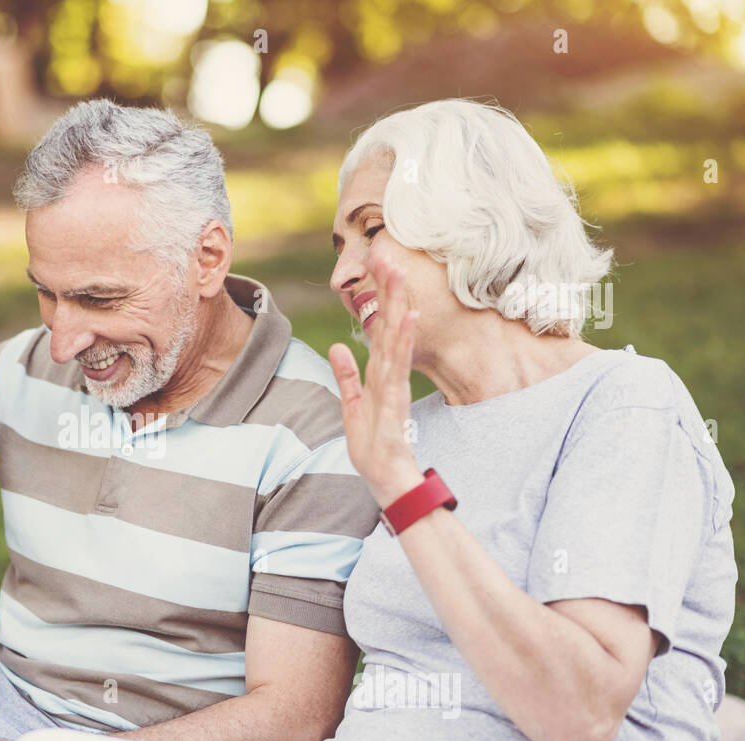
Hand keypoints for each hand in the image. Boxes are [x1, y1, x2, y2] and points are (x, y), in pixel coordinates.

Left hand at [327, 257, 424, 505]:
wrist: (387, 480)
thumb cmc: (374, 448)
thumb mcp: (353, 407)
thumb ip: (347, 377)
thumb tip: (337, 346)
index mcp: (378, 375)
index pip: (378, 330)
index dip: (378, 301)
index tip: (379, 269)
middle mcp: (389, 375)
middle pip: (389, 326)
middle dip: (390, 292)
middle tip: (390, 257)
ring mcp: (394, 386)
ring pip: (395, 338)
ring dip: (397, 306)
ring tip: (398, 275)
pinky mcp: (395, 401)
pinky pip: (398, 365)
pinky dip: (402, 341)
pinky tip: (407, 317)